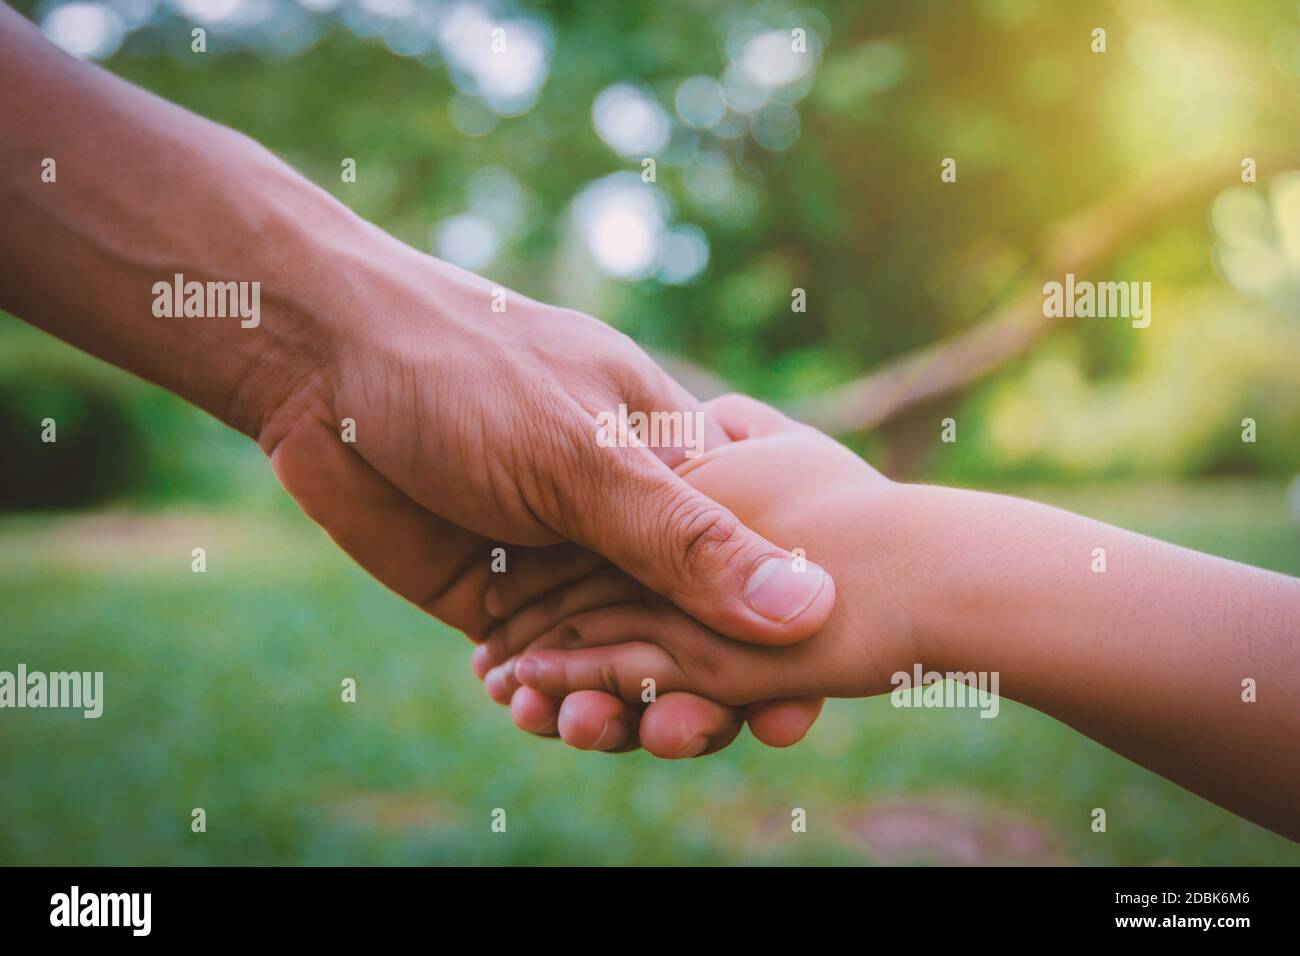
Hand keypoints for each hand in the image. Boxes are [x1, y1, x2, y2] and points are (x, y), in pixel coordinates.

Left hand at [251, 251, 835, 755]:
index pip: (758, 575)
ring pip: (615, 666)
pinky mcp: (496, 599)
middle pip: (691, 639)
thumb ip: (686, 539)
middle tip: (672, 736)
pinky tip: (519, 705)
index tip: (785, 723)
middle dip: (691, 699)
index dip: (778, 654)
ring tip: (576, 724)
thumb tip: (809, 610)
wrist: (319, 364)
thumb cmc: (465, 373)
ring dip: (610, 708)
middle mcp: (630, 525)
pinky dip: (540, 698)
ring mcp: (563, 565)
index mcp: (680, 471)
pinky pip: (539, 670)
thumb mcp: (583, 453)